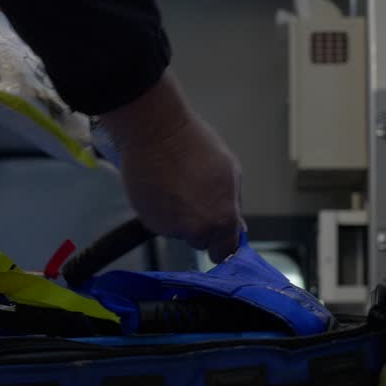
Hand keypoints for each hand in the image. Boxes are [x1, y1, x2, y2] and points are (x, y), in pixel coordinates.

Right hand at [99, 70, 243, 261]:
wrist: (156, 133)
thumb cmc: (196, 146)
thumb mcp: (230, 171)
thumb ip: (234, 205)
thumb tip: (237, 228)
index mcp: (221, 220)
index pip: (224, 253)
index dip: (223, 242)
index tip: (219, 232)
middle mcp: (195, 230)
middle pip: (200, 241)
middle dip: (201, 226)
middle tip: (196, 197)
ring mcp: (169, 227)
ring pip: (179, 232)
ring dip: (180, 217)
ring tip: (177, 187)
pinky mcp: (148, 221)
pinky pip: (160, 223)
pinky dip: (162, 212)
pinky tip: (162, 188)